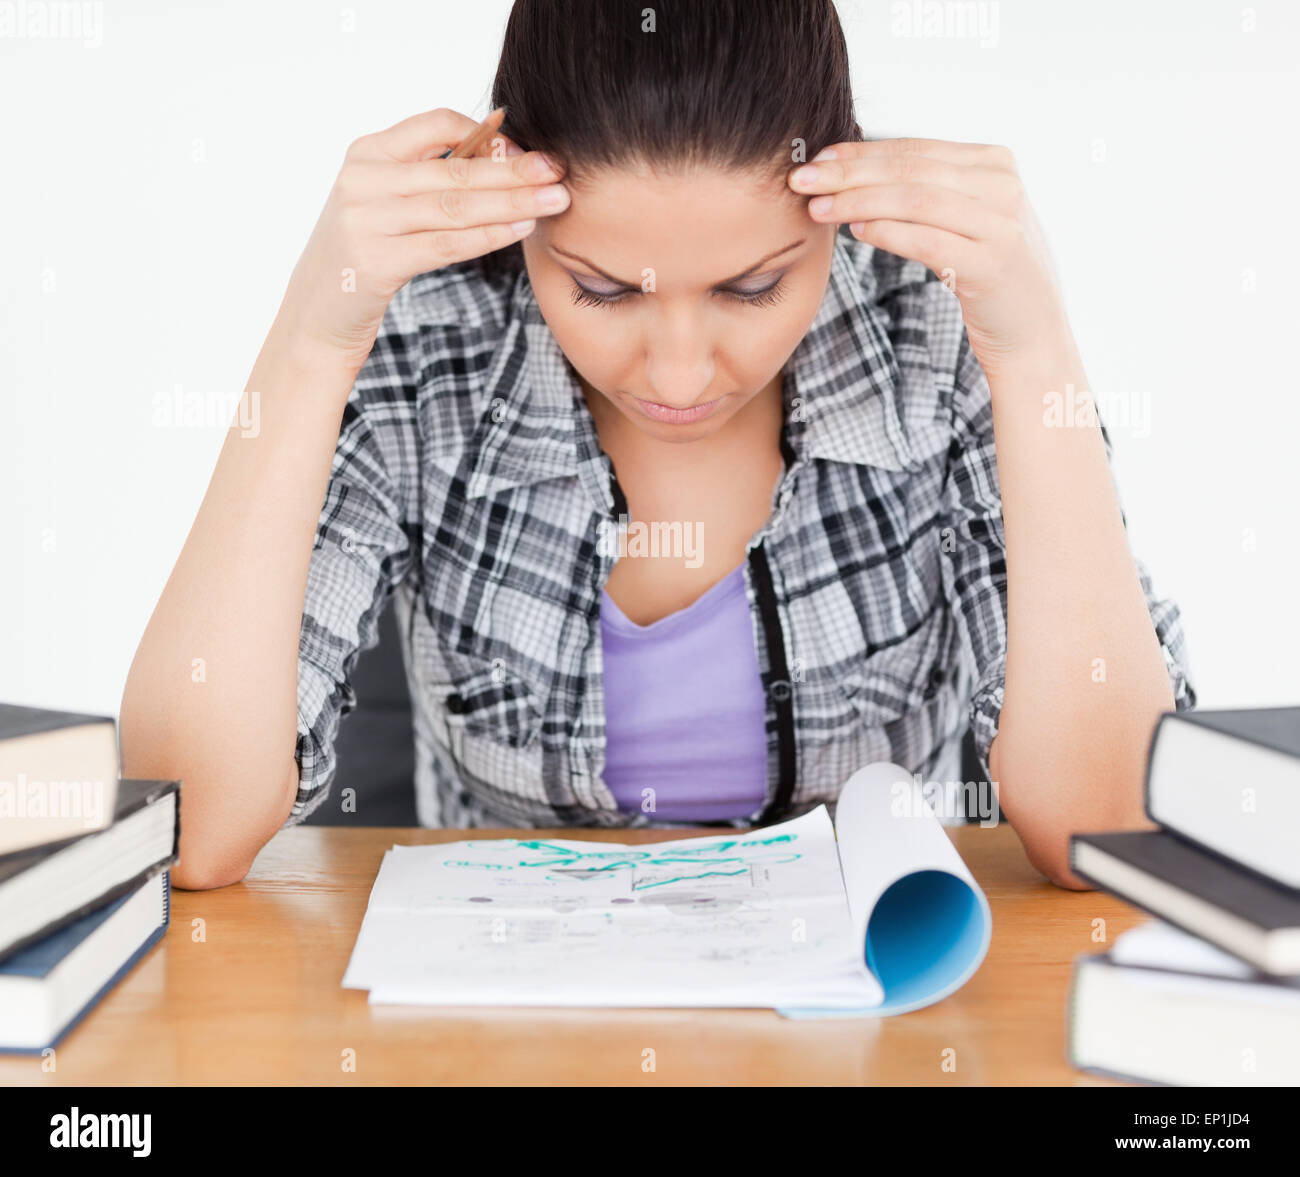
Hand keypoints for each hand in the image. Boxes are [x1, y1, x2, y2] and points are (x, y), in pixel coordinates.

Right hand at [280, 107, 569, 366]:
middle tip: (557, 172)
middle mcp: (363, 179)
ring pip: (456, 206)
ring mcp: (366, 220)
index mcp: (367, 153)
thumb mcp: (386, 203)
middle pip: (455, 169)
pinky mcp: (376, 262)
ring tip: (553, 201)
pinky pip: (447, 244)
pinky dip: (489, 235)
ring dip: (512, 202)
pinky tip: (521, 228)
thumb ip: (427, 178)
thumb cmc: (365, 256)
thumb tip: (501, 157)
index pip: (436, 124)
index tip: (526, 151)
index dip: (487, 135)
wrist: (317, 315)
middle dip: (514, 170)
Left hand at [789, 138, 1072, 377]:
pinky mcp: (993, 265)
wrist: (1032, 332)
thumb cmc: (987, 273)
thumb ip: (927, 191)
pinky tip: (855, 231)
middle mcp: (1002, 186)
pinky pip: (929, 242)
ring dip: (860, 202)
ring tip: (818, 208)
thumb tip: (856, 173)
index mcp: (994, 163)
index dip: (861, 152)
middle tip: (802, 179)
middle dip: (850, 173)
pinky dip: (888, 233)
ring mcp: (1002, 224)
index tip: (817, 158)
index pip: (915, 149)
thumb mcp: (964, 220)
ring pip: (916, 200)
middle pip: (911, 170)